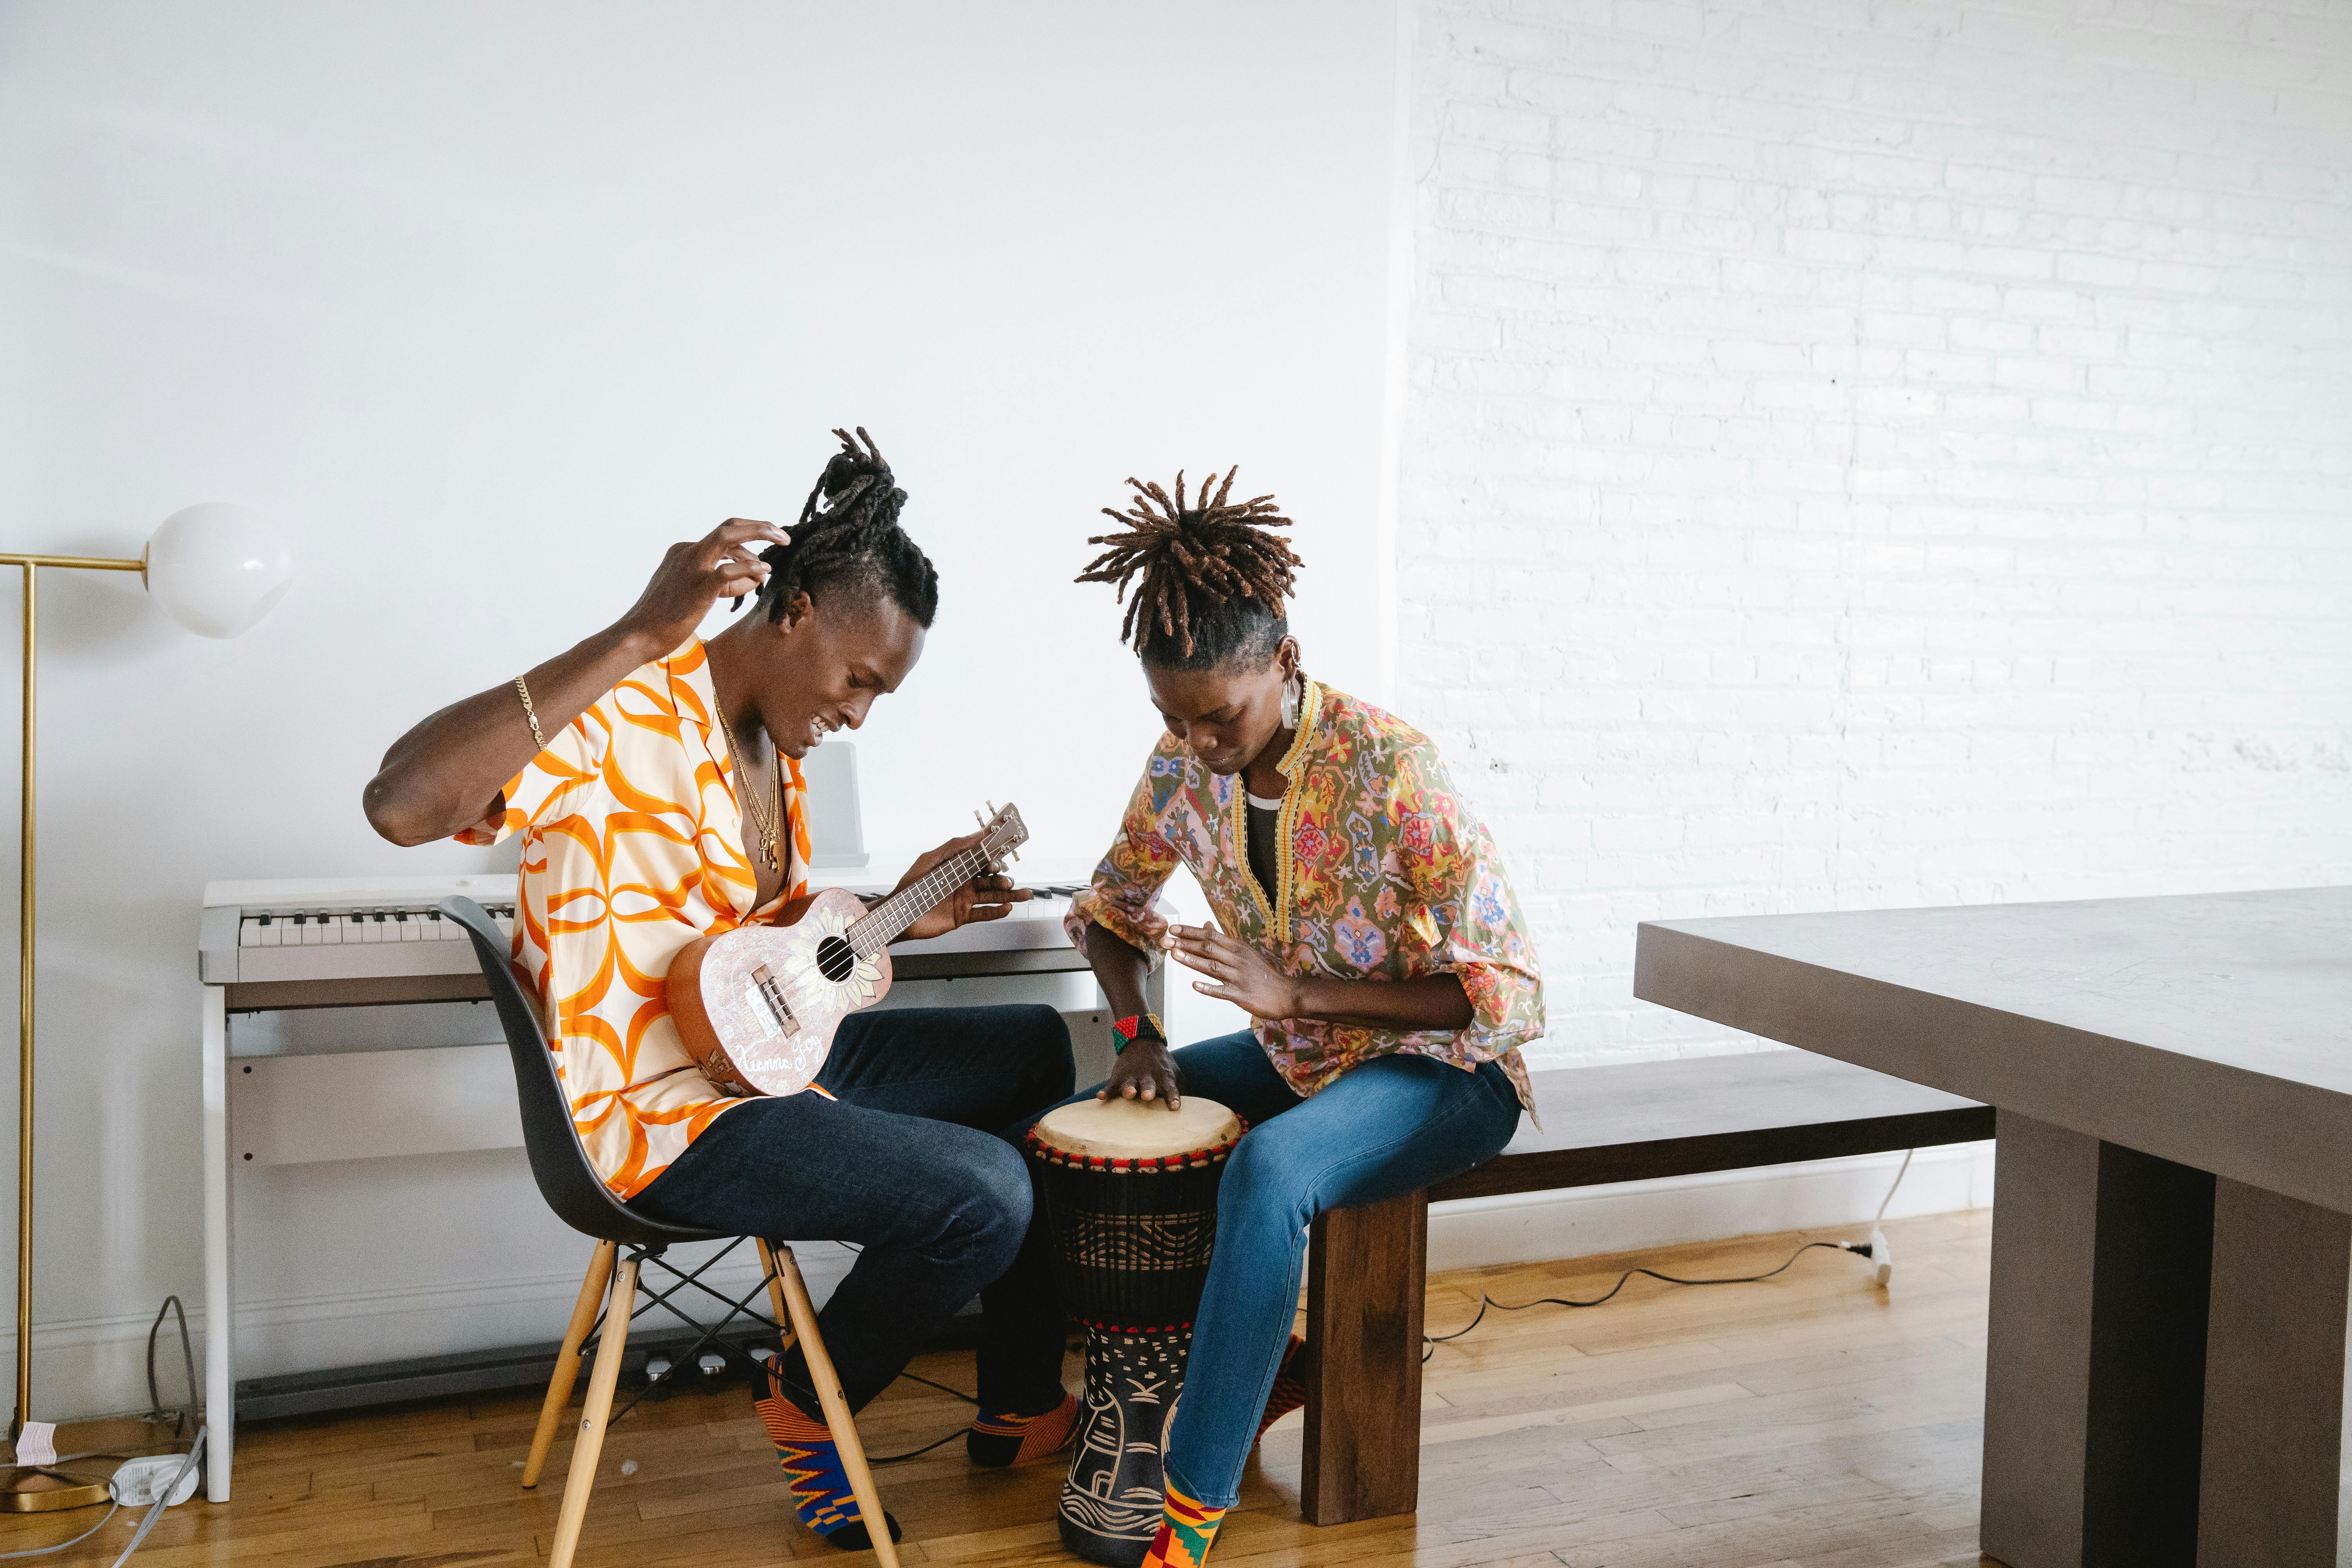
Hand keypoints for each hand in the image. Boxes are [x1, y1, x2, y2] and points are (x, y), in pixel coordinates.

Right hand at [616, 518, 790, 655]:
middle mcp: (686, 553)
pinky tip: (763, 571)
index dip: (746, 549)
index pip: (722, 540)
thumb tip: (755, 575)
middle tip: (784, 535)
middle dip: (759, 526)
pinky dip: (748, 567)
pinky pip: (726, 571)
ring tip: (782, 543)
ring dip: (759, 534)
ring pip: (727, 537)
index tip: (761, 562)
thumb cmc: (665, 618)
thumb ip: (721, 583)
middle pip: (728, 527)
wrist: (637, 635)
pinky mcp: (696, 588)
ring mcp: (690, 568)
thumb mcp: (693, 593)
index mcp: (683, 552)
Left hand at [896, 832, 1031, 940]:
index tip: (1008, 851)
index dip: (995, 857)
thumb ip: (953, 847)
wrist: (899, 914)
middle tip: (1009, 878)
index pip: (981, 860)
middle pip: (990, 879)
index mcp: (956, 867)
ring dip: (1009, 894)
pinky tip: (1007, 908)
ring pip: (992, 896)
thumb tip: (976, 835)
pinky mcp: (962, 916)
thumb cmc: (910, 885)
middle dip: (1003, 878)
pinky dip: (997, 912)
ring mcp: (964, 900)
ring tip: (1024, 894)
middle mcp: (963, 883)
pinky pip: (984, 913)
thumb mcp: (930, 860)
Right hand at [1097, 1036, 1180, 1107]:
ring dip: (1129, 1089)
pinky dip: (1105, 1091)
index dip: (1173, 1097)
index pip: (1171, 1088)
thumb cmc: (1162, 1063)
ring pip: (1129, 1085)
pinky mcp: (1119, 1077)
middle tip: (1148, 1097)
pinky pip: (1111, 1086)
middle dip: (1148, 1091)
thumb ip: (1182, 1089)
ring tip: (1129, 1094)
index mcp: (1164, 1077)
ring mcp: (1132, 1077)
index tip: (1175, 1107)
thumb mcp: (1175, 1072)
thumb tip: (1194, 1109)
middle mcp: (1148, 1077)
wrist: (1142, 1040)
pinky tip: (1100, 1097)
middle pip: (1149, 1085)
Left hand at [1163, 922, 1302, 1020]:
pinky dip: (1209, 988)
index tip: (1173, 928)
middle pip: (1208, 948)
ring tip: (1175, 954)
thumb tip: (1206, 924)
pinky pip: (1223, 991)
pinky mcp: (1242, 995)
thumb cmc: (1264, 974)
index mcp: (1238, 948)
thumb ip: (1224, 941)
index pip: (1211, 935)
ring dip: (1192, 960)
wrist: (1288, 994)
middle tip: (1165, 940)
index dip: (1191, 931)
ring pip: (1212, 966)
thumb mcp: (1246, 952)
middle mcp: (1237, 959)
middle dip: (1185, 943)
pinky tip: (1195, 986)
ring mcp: (1239, 977)